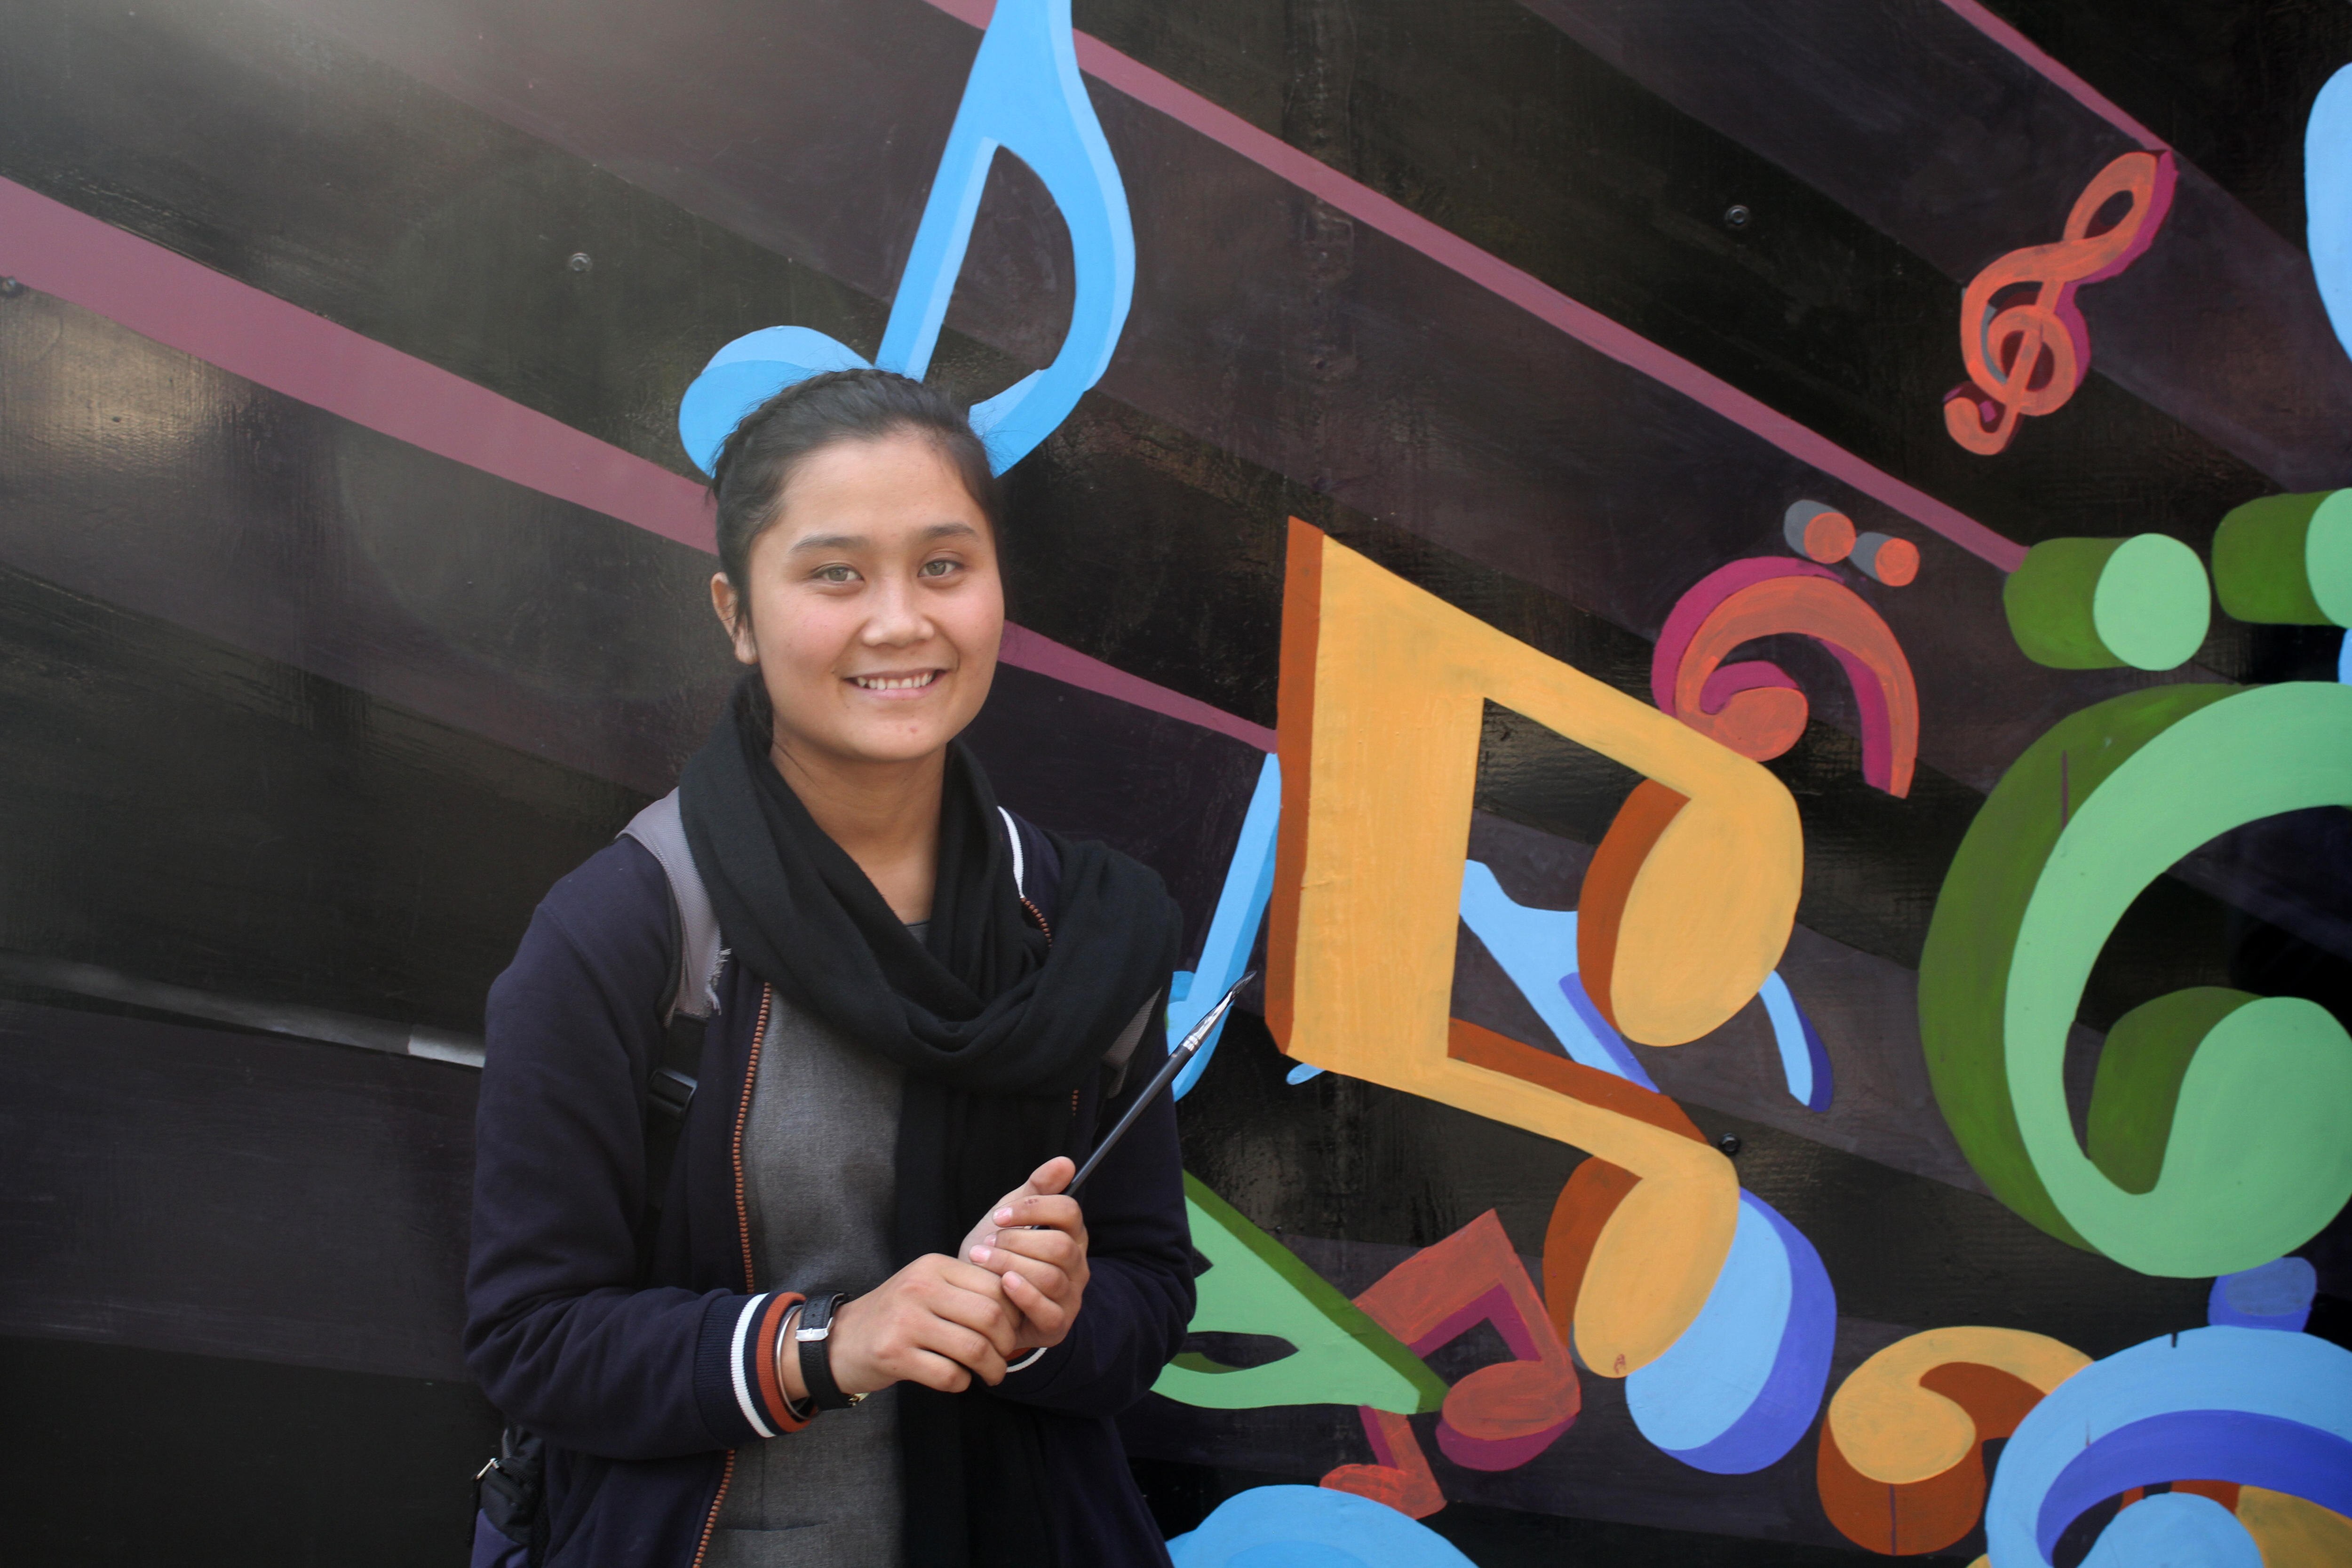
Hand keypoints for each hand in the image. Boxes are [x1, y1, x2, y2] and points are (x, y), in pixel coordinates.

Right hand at [783, 1255, 1024, 1398]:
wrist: (839, 1341)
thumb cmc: (897, 1316)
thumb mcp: (928, 1286)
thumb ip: (966, 1289)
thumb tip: (1020, 1306)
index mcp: (933, 1265)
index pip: (995, 1285)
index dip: (1014, 1313)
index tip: (1011, 1330)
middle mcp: (919, 1287)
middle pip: (991, 1316)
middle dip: (1007, 1344)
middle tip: (1004, 1358)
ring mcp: (905, 1321)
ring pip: (974, 1348)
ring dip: (991, 1369)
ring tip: (990, 1374)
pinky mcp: (894, 1355)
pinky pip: (948, 1375)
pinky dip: (962, 1383)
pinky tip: (957, 1380)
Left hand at [958, 1156, 1091, 1353]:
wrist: (977, 1299)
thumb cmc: (999, 1254)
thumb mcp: (1011, 1219)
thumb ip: (1036, 1191)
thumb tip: (1066, 1162)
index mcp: (1071, 1235)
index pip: (1069, 1212)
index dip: (1033, 1209)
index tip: (999, 1216)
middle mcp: (1078, 1266)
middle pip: (1060, 1246)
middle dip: (1017, 1241)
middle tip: (987, 1242)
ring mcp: (1070, 1297)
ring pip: (1051, 1277)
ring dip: (1010, 1264)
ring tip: (981, 1260)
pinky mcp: (1057, 1325)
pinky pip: (1048, 1310)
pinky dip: (1023, 1294)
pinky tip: (1001, 1284)